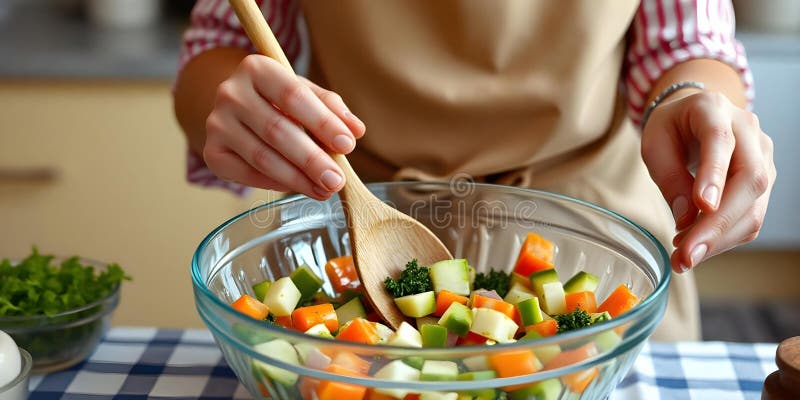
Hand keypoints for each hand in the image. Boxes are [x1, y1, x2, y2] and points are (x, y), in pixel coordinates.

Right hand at [203, 54, 365, 199]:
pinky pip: (248, 174)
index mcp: (257, 68)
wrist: (237, 109)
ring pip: (262, 157)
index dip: (322, 122)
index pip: (293, 96)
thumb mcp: (306, 94)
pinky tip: (300, 187)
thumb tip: (356, 130)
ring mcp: (217, 124)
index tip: (348, 144)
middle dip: (312, 159)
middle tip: (337, 179)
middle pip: (277, 130)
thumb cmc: (279, 100)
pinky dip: (277, 184)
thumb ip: (331, 108)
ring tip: (324, 190)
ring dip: (297, 179)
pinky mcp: (212, 152)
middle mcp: (230, 93)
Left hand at [641, 90, 775, 272]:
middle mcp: (748, 130)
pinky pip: (751, 215)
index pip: (720, 141)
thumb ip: (668, 176)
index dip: (714, 174)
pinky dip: (724, 237)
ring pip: (755, 205)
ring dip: (720, 238)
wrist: (695, 116)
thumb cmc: (671, 128)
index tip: (702, 206)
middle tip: (686, 254)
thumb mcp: (654, 143)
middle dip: (717, 224)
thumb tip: (686, 219)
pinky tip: (696, 246)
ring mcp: (763, 155)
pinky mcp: (764, 180)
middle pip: (749, 180)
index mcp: (713, 109)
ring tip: (683, 257)